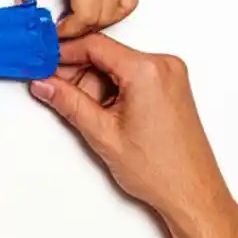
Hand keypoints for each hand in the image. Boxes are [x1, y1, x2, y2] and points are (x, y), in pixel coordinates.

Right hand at [29, 34, 230, 229]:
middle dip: (79, 73)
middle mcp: (164, 65)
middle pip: (106, 55)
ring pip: (118, 67)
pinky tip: (105, 114)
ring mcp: (170, 75)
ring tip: (89, 116)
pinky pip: (133, 76)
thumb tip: (46, 84)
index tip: (45, 63)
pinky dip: (113, 90)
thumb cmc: (161, 170)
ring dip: (96, 85)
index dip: (64, 53)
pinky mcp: (171, 87)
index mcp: (147, 70)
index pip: (95, 45)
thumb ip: (69, 102)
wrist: (192, 192)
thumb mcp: (103, 133)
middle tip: (56, 92)